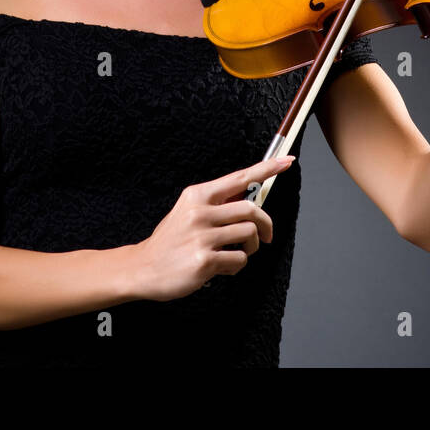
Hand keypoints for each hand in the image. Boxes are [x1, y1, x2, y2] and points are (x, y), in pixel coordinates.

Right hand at [132, 155, 294, 301]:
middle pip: (252, 210)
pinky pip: (239, 260)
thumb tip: (249, 194)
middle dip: (266, 225)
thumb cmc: (170, 241)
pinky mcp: (204, 260)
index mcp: (197, 195)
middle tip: (267, 237)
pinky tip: (221, 268)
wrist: (142, 268)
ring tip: (236, 254)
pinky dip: (237, 266)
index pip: (239, 177)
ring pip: (249, 235)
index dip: (267, 169)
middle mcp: (200, 212)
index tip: (287, 160)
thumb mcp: (187, 211)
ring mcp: (202, 236)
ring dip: (251, 248)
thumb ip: (216, 203)